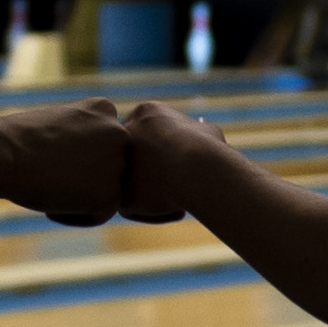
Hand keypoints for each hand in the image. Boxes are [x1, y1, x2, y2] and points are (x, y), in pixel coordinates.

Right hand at [5, 98, 129, 223]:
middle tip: (48, 175)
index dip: (75, 154)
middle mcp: (119, 133)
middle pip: (108, 167)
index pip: (102, 142)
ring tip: (48, 189)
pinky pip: (100, 215)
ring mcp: (119, 164)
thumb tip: (91, 159)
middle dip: (82, 176)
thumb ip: (82, 135)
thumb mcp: (58, 122)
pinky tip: (51, 205)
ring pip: (106, 191)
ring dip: (80, 197)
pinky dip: (75, 216)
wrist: (4, 154)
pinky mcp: (112, 196)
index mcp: (105, 109)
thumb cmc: (19, 138)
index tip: (50, 156)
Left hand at [120, 100, 221, 225]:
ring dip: (157, 195)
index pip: (151, 135)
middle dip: (160, 175)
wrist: (197, 166)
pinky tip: (179, 211)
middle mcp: (125, 135)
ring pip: (133, 185)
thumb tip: (201, 127)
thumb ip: (199, 129)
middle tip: (183, 184)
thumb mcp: (208, 131)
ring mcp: (120, 165)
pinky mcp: (121, 193)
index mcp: (145, 113)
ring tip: (184, 200)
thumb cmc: (208, 148)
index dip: (172, 153)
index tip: (189, 164)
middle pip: (138, 159)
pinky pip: (132, 208)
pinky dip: (154, 213)